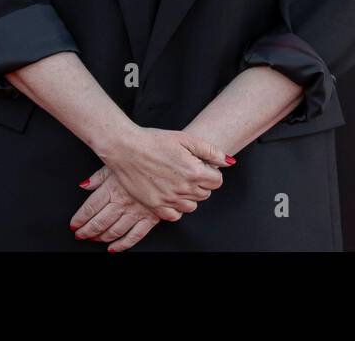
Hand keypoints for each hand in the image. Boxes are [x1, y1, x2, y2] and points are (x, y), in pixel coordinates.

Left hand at [69, 165, 160, 250]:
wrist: (171, 165)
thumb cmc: (143, 160)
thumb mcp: (117, 162)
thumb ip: (98, 177)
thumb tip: (84, 185)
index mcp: (113, 188)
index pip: (90, 208)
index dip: (80, 218)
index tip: (74, 224)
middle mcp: (123, 202)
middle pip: (100, 221)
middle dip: (87, 231)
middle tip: (80, 235)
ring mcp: (137, 212)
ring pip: (114, 230)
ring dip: (102, 237)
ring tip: (93, 239)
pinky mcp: (150, 218)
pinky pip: (134, 236)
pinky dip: (123, 245)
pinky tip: (114, 248)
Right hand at [89, 126, 232, 220]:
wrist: (126, 148)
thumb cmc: (153, 140)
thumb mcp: (185, 138)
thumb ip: (210, 151)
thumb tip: (228, 162)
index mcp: (193, 171)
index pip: (217, 181)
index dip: (211, 172)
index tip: (201, 166)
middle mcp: (183, 189)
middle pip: (205, 194)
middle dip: (200, 183)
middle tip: (186, 170)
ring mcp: (169, 200)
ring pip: (192, 206)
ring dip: (189, 195)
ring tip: (177, 180)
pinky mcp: (155, 206)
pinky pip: (175, 215)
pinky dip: (175, 207)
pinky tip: (169, 193)